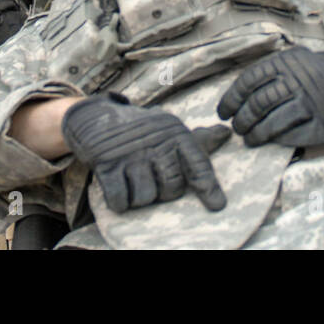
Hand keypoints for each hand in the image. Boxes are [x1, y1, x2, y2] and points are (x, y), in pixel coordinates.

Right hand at [61, 94, 229, 212]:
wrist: (96, 118)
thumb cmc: (141, 130)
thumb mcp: (170, 129)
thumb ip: (198, 139)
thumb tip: (226, 134)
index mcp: (175, 134)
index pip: (197, 164)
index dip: (208, 187)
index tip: (218, 205)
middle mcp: (155, 142)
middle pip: (172, 188)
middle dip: (164, 191)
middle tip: (151, 177)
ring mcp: (130, 154)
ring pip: (146, 197)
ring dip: (139, 197)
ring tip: (133, 179)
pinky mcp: (107, 165)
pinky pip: (121, 199)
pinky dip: (119, 200)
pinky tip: (118, 186)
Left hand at [216, 45, 323, 147]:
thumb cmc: (321, 74)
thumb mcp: (297, 60)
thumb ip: (271, 72)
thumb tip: (237, 95)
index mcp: (287, 62)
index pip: (249, 81)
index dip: (231, 98)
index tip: (223, 112)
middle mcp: (298, 81)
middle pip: (258, 103)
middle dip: (242, 119)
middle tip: (237, 128)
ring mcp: (311, 103)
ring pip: (271, 122)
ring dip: (255, 134)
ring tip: (249, 138)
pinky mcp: (323, 124)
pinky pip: (292, 135)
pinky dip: (276, 140)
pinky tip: (269, 141)